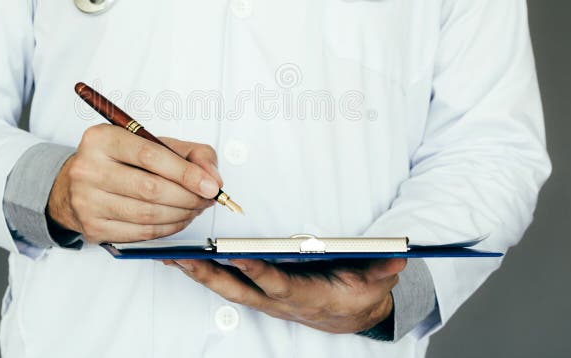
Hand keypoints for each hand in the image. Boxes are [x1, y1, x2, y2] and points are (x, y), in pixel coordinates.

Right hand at [47, 124, 221, 243]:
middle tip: (207, 198)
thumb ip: (189, 153)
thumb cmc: (119, 161)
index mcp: (102, 139)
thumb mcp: (152, 144)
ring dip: (182, 214)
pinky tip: (178, 219)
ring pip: (148, 215)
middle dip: (188, 197)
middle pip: (150, 189)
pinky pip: (141, 233)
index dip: (186, 173)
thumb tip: (212, 177)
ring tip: (196, 207)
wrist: (74, 186)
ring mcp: (87, 201)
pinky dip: (168, 229)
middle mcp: (89, 169)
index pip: (150, 156)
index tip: (210, 184)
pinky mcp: (92, 227)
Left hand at [164, 257, 404, 333]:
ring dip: (199, 273)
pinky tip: (186, 260)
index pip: (278, 285)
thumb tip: (396, 257)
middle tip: (184, 257)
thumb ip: (382, 270)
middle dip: (210, 275)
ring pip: (226, 289)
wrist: (352, 315)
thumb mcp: (376, 282)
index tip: (237, 257)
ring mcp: (266, 299)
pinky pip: (227, 285)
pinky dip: (205, 273)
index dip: (258, 273)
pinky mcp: (259, 294)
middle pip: (239, 290)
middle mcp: (280, 301)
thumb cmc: (359, 294)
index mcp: (307, 297)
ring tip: (173, 255)